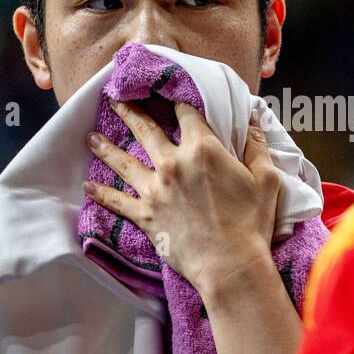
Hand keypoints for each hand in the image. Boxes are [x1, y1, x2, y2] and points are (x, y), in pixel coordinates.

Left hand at [84, 100, 281, 297]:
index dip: (176, 97)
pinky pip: (117, 202)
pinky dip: (101, 194)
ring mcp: (155, 190)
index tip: (165, 87)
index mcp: (203, 149)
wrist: (229, 266)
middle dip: (129, 112)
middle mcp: (173, 163)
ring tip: (91, 138)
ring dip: (105, 148)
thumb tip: (253, 118)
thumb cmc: (251, 223)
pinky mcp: (146, 215)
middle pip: (145, 129)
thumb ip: (257, 145)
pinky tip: (88, 186)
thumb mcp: (266, 179)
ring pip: (124, 162)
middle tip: (114, 100)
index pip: (186, 112)